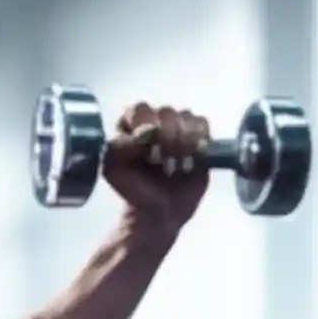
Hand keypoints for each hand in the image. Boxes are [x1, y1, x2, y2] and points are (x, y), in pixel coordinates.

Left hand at [103, 102, 210, 237]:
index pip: (139, 109)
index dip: (145, 127)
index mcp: (129, 122)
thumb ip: (121, 145)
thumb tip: (148, 130)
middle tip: (161, 163)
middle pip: (167, 112)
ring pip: (187, 117)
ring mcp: (178, 125)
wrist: (159, 209)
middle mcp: (155, 119)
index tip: (145, 150)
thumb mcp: (113, 169)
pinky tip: (191, 162)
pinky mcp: (200, 136)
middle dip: (166, 139)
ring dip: (183, 144)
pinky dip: (199, 144)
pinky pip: (204, 125)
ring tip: (175, 167)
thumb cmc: (133, 187)